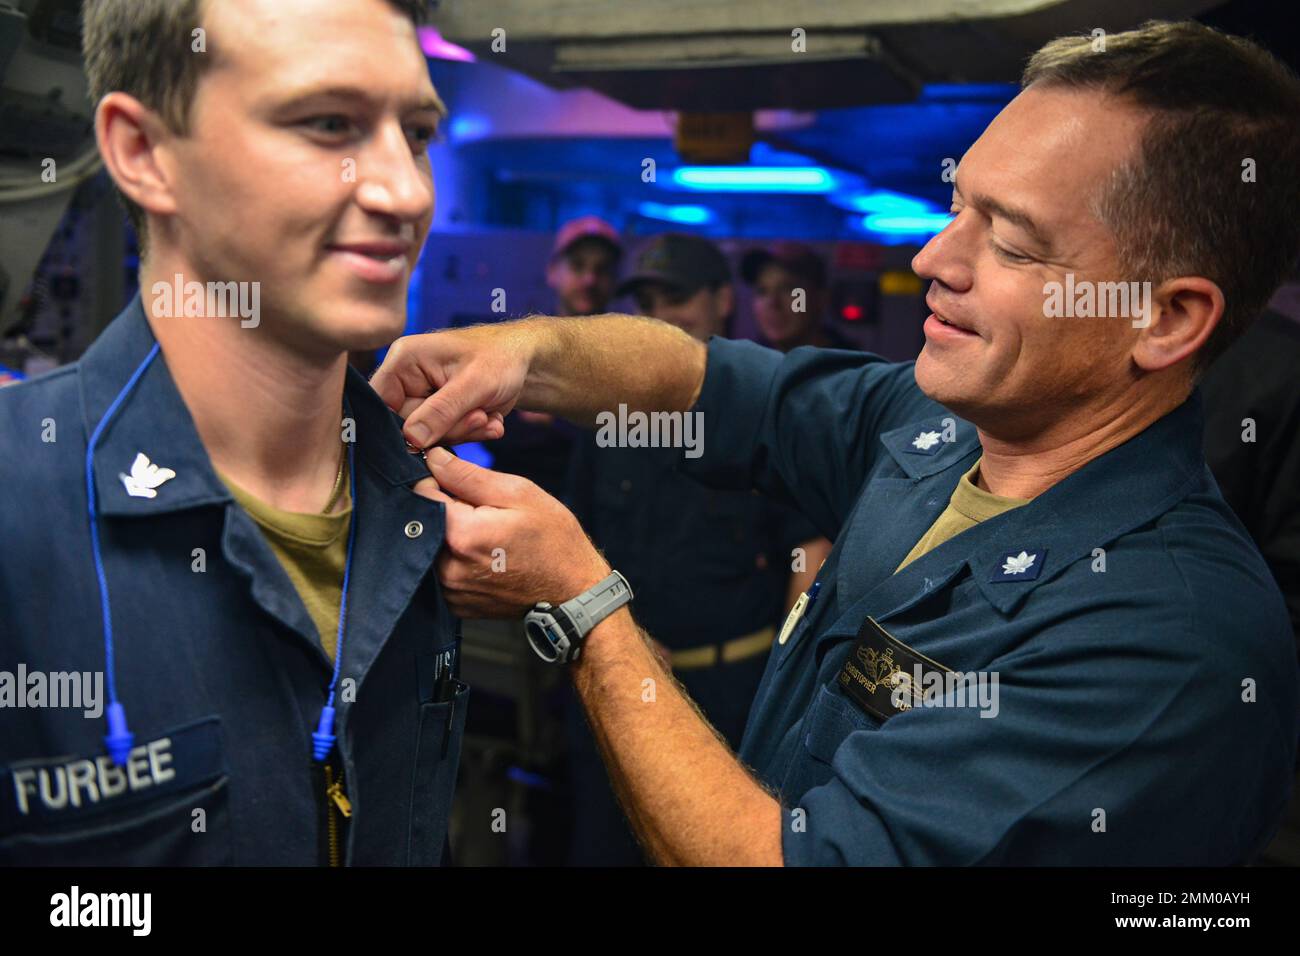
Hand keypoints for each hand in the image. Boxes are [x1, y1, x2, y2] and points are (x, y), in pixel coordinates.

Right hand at [370, 323, 533, 448]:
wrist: (524, 361)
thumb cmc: (500, 358)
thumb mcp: (474, 384)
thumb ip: (442, 411)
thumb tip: (411, 440)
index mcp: (404, 360)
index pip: (381, 403)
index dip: (402, 427)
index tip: (433, 437)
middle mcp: (406, 379)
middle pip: (407, 425)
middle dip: (447, 429)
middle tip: (478, 418)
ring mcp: (422, 397)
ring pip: (428, 436)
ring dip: (463, 432)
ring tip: (487, 417)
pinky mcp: (438, 414)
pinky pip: (445, 437)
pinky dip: (469, 434)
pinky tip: (489, 420)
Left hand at [415, 447, 610, 618]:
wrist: (573, 591)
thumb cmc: (553, 540)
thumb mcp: (518, 493)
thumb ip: (468, 476)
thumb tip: (433, 458)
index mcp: (461, 534)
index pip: (421, 492)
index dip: (439, 481)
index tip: (462, 484)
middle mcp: (447, 567)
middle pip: (423, 521)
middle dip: (446, 509)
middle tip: (481, 512)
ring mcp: (450, 591)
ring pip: (431, 546)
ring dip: (450, 535)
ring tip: (487, 536)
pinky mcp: (455, 604)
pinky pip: (442, 571)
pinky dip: (456, 560)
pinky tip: (485, 557)